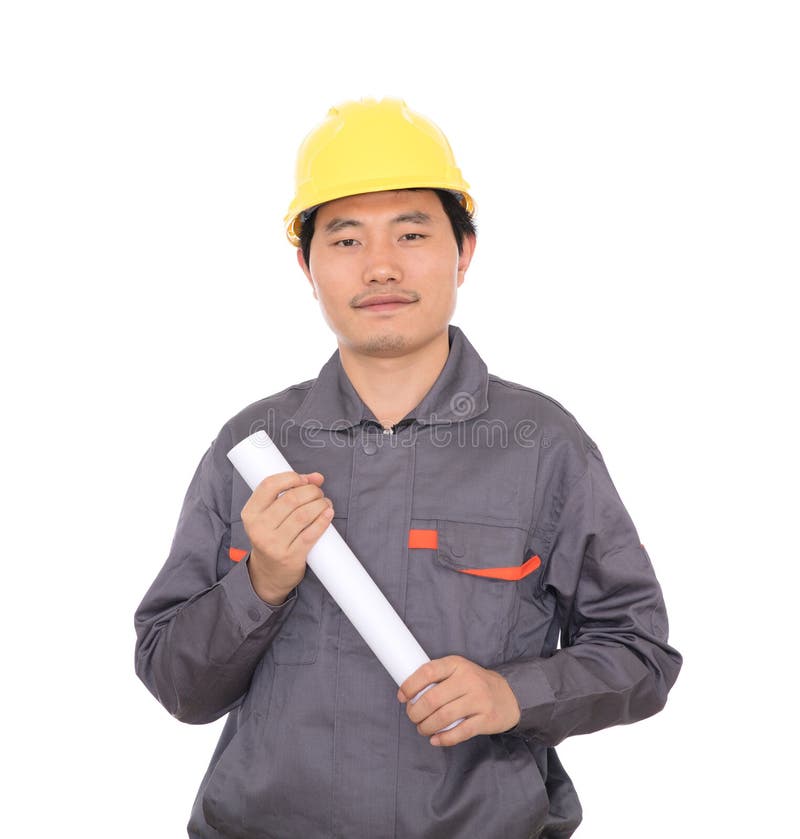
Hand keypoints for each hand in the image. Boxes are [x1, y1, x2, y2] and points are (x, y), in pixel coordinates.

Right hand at [241, 470, 333, 604]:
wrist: (268, 573)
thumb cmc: (272, 536)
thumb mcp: (269, 514)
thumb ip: (288, 491)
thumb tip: (316, 477)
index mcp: (251, 513)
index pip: (269, 485)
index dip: (291, 477)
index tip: (304, 479)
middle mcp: (259, 528)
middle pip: (291, 499)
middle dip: (311, 491)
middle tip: (318, 493)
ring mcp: (274, 544)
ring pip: (303, 515)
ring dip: (320, 504)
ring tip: (324, 503)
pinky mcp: (290, 557)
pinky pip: (311, 534)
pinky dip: (323, 520)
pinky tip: (328, 514)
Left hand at [397, 656, 520, 746]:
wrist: (508, 695)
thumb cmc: (474, 683)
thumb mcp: (458, 670)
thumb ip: (438, 678)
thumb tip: (410, 693)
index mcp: (457, 664)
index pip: (428, 672)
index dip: (410, 685)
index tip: (402, 696)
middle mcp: (468, 680)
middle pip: (433, 699)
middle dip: (416, 712)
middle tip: (413, 716)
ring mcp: (479, 700)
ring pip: (444, 717)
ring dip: (427, 726)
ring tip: (422, 728)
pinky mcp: (486, 719)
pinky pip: (460, 732)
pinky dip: (444, 738)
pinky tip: (435, 739)